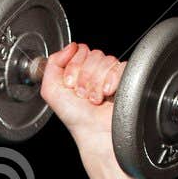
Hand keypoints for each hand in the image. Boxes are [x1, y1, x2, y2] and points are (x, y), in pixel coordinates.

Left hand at [40, 41, 124, 155]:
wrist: (94, 131)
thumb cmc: (75, 116)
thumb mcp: (51, 91)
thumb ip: (51, 66)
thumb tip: (68, 47)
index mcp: (78, 70)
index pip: (79, 50)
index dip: (74, 67)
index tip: (70, 85)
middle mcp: (95, 70)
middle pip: (93, 54)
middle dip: (84, 77)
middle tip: (82, 94)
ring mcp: (112, 73)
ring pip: (106, 60)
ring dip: (96, 83)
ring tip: (93, 98)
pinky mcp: (127, 76)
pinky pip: (121, 66)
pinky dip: (111, 82)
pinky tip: (107, 94)